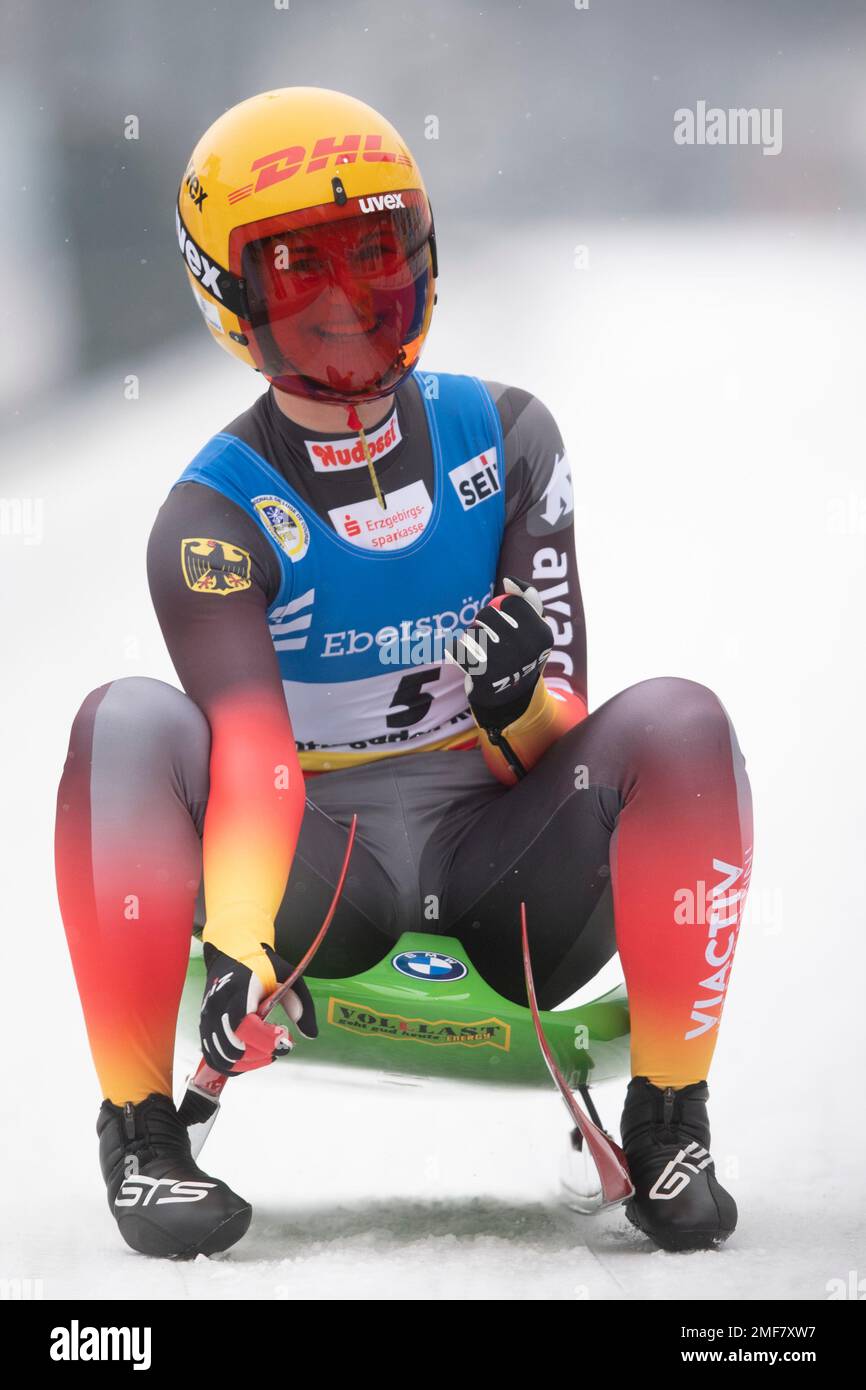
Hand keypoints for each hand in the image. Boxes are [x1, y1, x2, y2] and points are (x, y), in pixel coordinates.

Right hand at [199, 942, 316, 1075]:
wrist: (232, 954)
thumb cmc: (264, 967)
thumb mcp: (289, 978)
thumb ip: (301, 1005)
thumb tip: (311, 1035)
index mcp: (239, 990)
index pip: (244, 1025)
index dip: (265, 1040)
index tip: (284, 1039)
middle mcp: (218, 1006)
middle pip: (233, 1047)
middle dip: (260, 1054)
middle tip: (278, 1045)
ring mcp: (208, 1018)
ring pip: (222, 1058)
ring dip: (248, 1062)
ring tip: (265, 1050)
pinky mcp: (204, 1027)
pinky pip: (214, 1057)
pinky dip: (233, 1064)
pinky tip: (251, 1054)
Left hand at [445, 577, 552, 729]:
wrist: (511, 695)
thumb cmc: (522, 652)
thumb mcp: (535, 625)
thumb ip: (528, 598)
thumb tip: (508, 581)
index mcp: (543, 635)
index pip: (509, 603)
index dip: (501, 610)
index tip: (503, 623)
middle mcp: (527, 649)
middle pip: (487, 615)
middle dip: (482, 622)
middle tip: (488, 637)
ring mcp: (505, 663)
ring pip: (472, 631)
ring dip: (470, 637)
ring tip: (478, 649)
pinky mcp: (482, 676)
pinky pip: (459, 648)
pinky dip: (457, 651)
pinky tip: (465, 658)